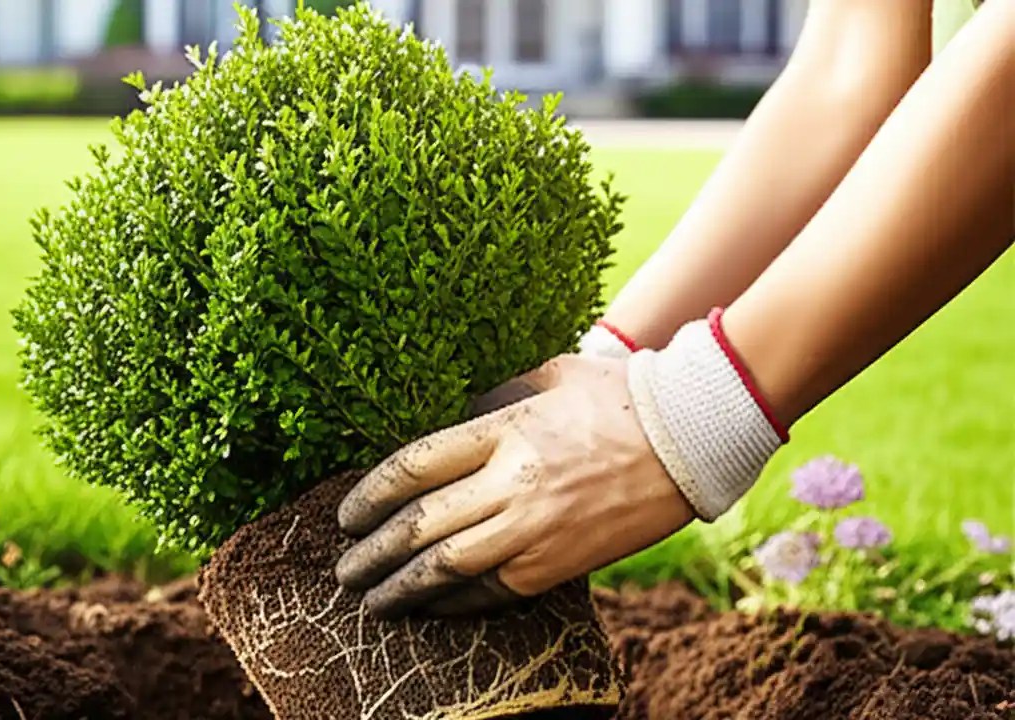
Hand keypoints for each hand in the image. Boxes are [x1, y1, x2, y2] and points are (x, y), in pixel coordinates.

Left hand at [335, 354, 695, 619]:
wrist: (690, 437)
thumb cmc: (615, 395)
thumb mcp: (544, 377)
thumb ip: (489, 403)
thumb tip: (446, 429)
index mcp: (503, 430)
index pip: (414, 469)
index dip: (369, 496)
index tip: (347, 515)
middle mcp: (512, 483)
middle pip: (420, 525)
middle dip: (373, 552)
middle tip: (344, 569)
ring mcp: (536, 528)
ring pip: (448, 568)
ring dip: (401, 589)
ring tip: (370, 601)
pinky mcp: (560, 563)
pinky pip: (493, 592)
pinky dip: (454, 603)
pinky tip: (428, 607)